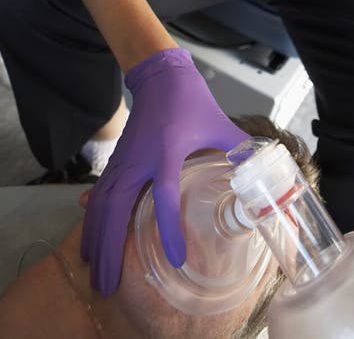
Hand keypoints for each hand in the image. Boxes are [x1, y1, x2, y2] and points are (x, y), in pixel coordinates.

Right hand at [80, 47, 248, 295]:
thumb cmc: (189, 99)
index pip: (165, 197)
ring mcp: (124, 161)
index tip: (177, 257)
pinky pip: (99, 195)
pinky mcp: (117, 160)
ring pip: (101, 206)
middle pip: (116, 211)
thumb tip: (260, 169)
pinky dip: (91, 218)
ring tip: (92, 270)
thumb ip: (239, 148)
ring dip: (95, 239)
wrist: (159, 74)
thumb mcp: (219, 124)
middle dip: (110, 249)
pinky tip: (86, 237)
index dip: (170, 229)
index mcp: (167, 152)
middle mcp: (139, 160)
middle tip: (107, 285)